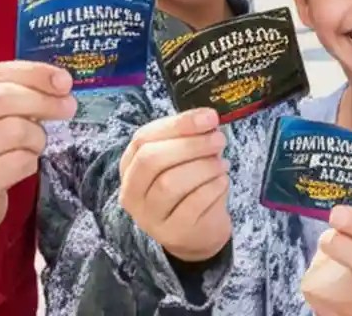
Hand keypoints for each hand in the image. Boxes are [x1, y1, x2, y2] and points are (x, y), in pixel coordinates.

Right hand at [0, 61, 75, 256]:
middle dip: (44, 101)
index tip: (64, 80)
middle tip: (68, 107)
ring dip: (37, 136)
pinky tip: (21, 164)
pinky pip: (20, 162)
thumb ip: (10, 91)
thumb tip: (60, 83)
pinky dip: (31, 160)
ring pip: (16, 131)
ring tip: (33, 144)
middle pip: (4, 99)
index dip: (34, 74)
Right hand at [119, 108, 230, 261]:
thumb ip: (188, 138)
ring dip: (203, 167)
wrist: (198, 234)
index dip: (177, 125)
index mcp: (129, 167)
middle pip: (152, 160)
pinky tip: (222, 182)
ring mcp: (150, 217)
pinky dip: (212, 187)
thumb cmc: (189, 189)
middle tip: (219, 139)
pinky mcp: (173, 232)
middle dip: (190, 145)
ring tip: (221, 163)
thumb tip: (208, 118)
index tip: (209, 117)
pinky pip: (192, 204)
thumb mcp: (183, 160)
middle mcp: (132, 193)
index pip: (143, 139)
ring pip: (169, 183)